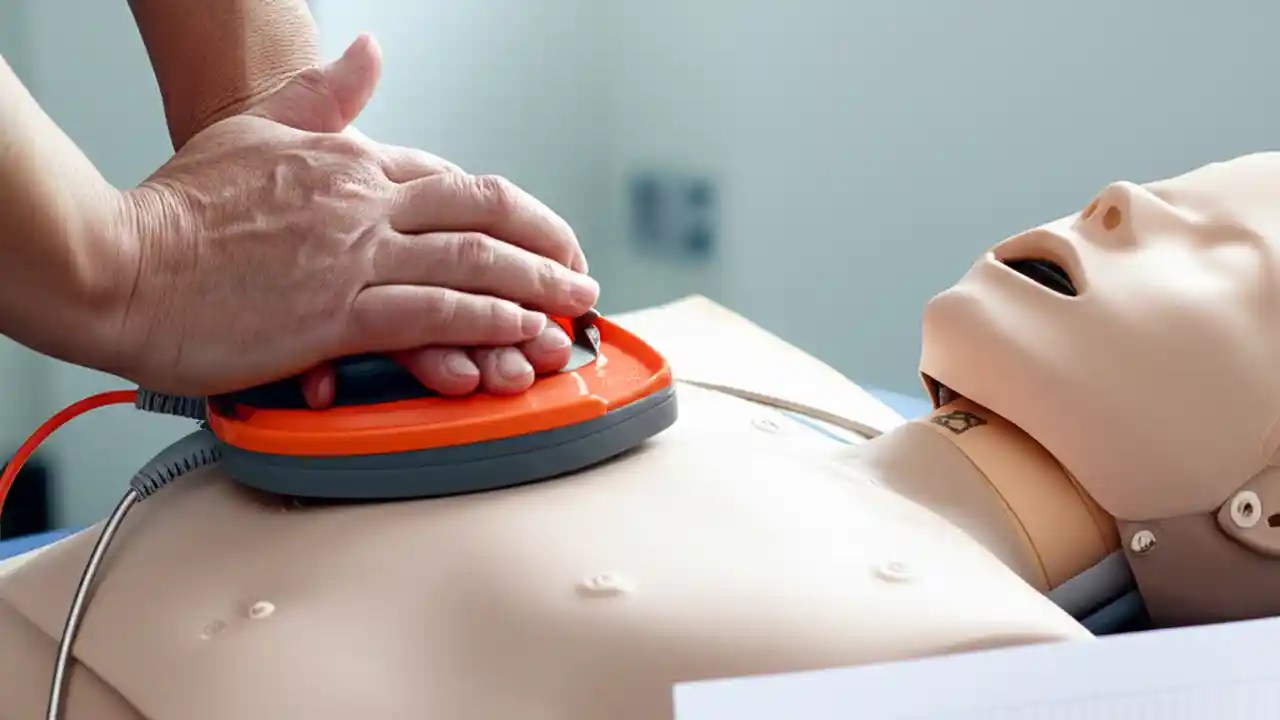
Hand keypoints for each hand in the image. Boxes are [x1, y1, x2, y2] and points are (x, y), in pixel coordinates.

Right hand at [111, 35, 597, 397]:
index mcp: (351, 164)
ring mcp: (354, 258)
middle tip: (580, 270)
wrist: (120, 263)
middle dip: (545, 243)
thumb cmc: (177, 205)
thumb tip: (368, 49)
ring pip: (471, 265)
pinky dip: (485, 320)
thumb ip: (320, 93)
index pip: (453, 179)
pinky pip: (431, 313)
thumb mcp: (255, 126)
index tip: (537, 233)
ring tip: (573, 304)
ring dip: (534, 285)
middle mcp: (365, 205)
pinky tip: (520, 330)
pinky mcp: (336, 313)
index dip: (509, 209)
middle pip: (483, 213)